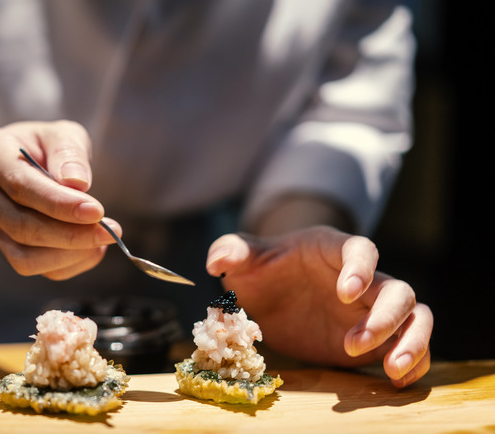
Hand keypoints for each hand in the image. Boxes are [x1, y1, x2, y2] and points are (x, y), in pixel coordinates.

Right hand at [0, 120, 119, 279]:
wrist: (23, 162)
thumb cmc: (45, 147)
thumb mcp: (62, 134)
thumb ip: (68, 152)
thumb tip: (77, 184)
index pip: (20, 186)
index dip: (59, 204)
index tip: (96, 212)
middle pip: (21, 226)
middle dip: (70, 234)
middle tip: (110, 231)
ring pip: (23, 257)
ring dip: (68, 254)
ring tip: (101, 239)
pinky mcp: (4, 246)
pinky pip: (34, 267)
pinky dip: (67, 264)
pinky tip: (90, 248)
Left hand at [206, 226, 432, 386]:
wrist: (274, 293)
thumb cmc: (263, 269)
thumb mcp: (243, 259)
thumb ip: (231, 252)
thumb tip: (217, 261)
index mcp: (333, 250)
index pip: (360, 250)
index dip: (360, 269)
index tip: (345, 293)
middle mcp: (363, 279)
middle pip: (397, 290)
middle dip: (383, 318)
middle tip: (353, 344)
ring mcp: (372, 309)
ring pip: (415, 317)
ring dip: (411, 342)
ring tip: (391, 370)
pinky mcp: (376, 338)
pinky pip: (410, 344)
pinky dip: (413, 362)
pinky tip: (397, 381)